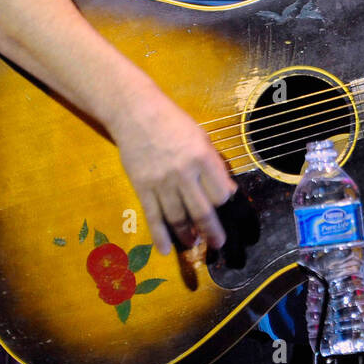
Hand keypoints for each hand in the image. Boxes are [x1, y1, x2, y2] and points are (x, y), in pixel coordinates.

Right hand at [108, 89, 235, 255]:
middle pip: (202, 210)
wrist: (135, 113)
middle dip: (212, 231)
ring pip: (178, 217)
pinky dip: (160, 235)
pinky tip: (166, 250)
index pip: (220, 193)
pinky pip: (153, 216)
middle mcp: (184, 173)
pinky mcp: (142, 187)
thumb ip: (215, 165)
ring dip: (187, 235)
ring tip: (194, 244)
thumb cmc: (173, 123)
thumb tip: (228, 192)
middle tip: (218, 244)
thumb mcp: (202, 138)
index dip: (225, 204)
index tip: (226, 210)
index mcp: (202, 158)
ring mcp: (161, 182)